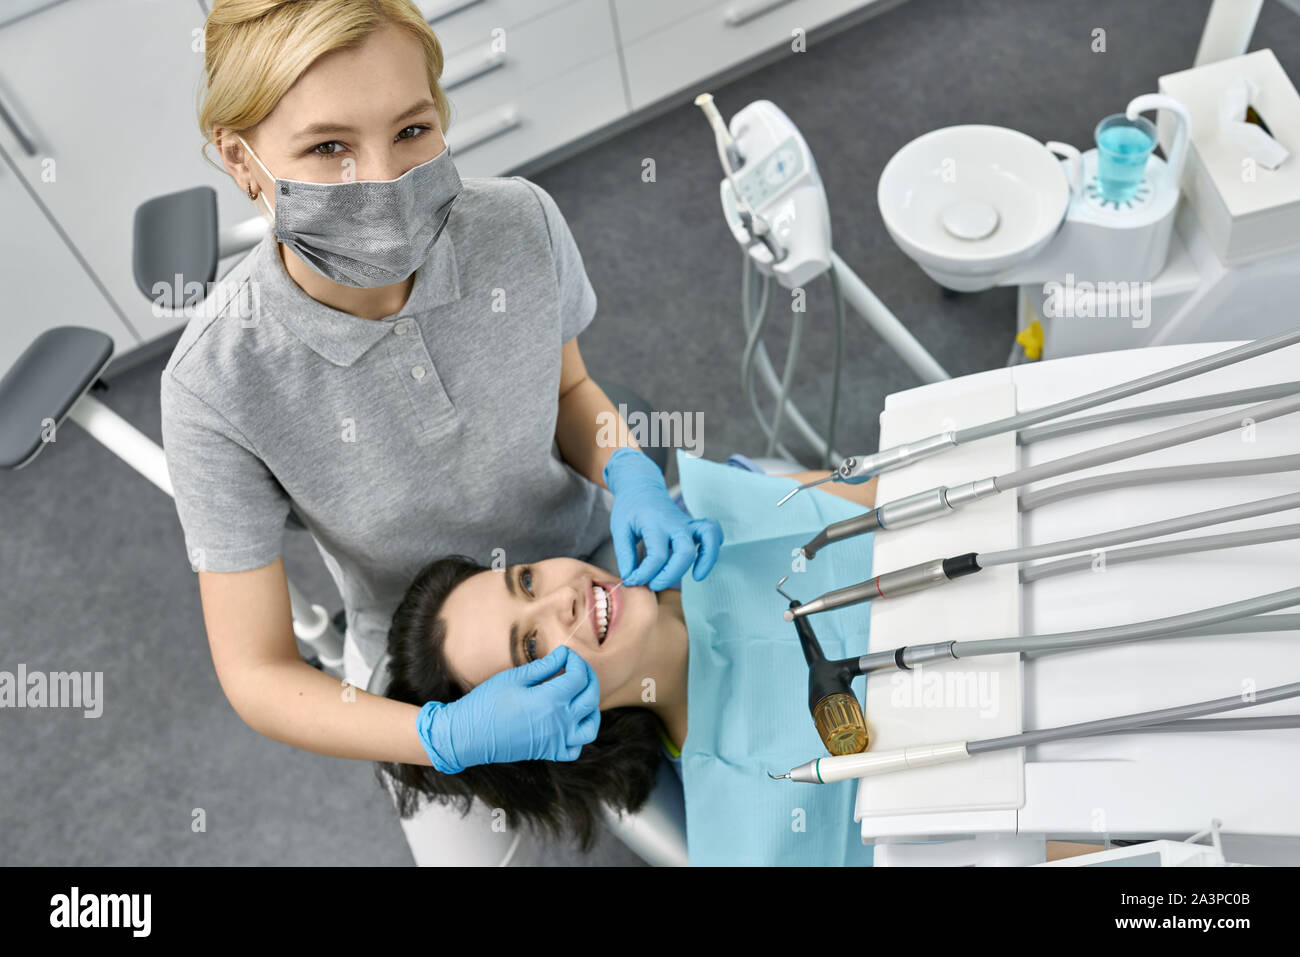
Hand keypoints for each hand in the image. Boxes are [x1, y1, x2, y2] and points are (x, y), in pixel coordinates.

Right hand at [415, 646, 599, 771]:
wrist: (467, 736)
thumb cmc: (486, 704)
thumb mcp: (514, 678)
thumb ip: (543, 667)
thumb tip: (563, 655)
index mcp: (550, 701)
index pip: (579, 677)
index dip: (575, 661)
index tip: (565, 654)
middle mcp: (559, 723)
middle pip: (590, 698)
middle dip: (588, 677)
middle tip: (576, 667)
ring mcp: (555, 740)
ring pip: (590, 727)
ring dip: (591, 708)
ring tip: (580, 694)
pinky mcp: (548, 752)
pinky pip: (574, 749)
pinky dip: (578, 736)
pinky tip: (569, 721)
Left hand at [603, 447, 723, 589]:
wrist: (641, 487)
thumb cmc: (630, 509)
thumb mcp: (619, 530)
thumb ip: (624, 556)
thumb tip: (632, 580)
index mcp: (654, 523)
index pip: (657, 556)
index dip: (645, 574)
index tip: (633, 580)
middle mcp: (675, 523)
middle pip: (685, 552)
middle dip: (672, 575)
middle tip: (654, 585)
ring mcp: (688, 523)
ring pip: (709, 538)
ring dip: (707, 560)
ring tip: (696, 577)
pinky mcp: (695, 526)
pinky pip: (714, 533)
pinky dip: (713, 549)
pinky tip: (701, 565)